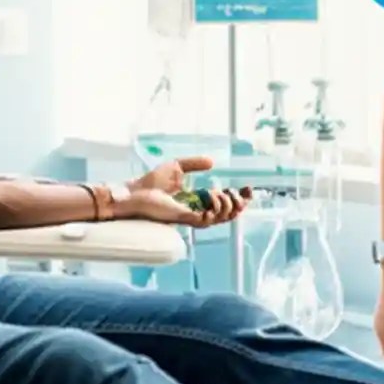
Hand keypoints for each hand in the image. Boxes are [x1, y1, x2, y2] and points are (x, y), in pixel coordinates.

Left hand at [124, 156, 249, 227]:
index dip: (239, 199)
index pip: (224, 205)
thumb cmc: (151, 183)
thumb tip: (212, 162)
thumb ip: (194, 164)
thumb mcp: (177, 166)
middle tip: (237, 193)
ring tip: (221, 193)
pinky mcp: (183, 218)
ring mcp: (191, 216)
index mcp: (197, 201)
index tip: (248, 189)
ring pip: (220, 219)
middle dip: (238, 204)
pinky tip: (212, 196)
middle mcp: (197, 211)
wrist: (135, 191)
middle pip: (227, 215)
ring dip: (226, 206)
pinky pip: (206, 220)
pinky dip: (213, 210)